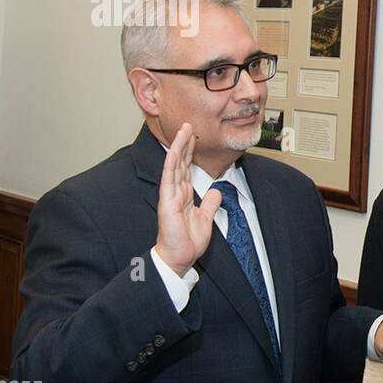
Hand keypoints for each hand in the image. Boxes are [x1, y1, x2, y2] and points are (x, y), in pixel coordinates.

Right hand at [154, 123, 219, 275]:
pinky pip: (169, 180)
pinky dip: (172, 164)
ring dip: (178, 147)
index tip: (194, 135)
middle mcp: (175, 192)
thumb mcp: (205, 219)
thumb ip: (209, 204)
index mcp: (183, 195)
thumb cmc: (188, 241)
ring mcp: (170, 196)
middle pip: (180, 162)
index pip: (186, 168)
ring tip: (182, 130)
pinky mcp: (167, 202)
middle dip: (184, 143)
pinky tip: (174, 151)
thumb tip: (216, 191)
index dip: (190, 151)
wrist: (180, 258)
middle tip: (188, 124)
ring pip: (174, 166)